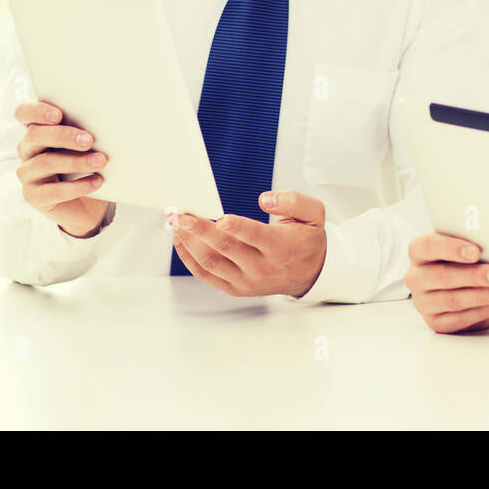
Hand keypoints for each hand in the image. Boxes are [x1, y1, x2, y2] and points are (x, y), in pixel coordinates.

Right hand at [14, 100, 110, 237]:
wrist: (88, 202)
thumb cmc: (86, 164)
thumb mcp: (87, 143)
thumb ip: (87, 129)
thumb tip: (109, 120)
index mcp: (38, 130)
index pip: (24, 113)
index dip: (35, 111)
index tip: (58, 114)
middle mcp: (28, 149)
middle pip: (34, 135)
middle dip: (62, 135)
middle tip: (89, 140)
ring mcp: (28, 174)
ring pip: (44, 163)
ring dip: (75, 161)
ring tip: (100, 161)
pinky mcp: (34, 196)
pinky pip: (52, 191)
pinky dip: (77, 186)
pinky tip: (96, 181)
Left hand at [170, 190, 326, 297]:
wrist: (310, 273)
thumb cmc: (306, 239)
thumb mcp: (313, 214)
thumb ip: (293, 201)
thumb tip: (265, 199)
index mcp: (280, 247)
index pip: (254, 236)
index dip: (236, 226)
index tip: (219, 217)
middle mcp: (261, 267)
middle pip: (225, 248)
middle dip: (198, 229)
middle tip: (180, 215)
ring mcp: (246, 280)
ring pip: (211, 262)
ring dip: (189, 242)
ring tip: (175, 224)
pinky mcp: (235, 288)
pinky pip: (206, 275)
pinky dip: (189, 258)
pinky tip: (180, 241)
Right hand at [403, 233, 488, 332]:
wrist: (459, 284)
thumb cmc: (462, 258)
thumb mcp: (462, 245)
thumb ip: (472, 243)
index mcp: (419, 251)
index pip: (428, 246)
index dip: (452, 248)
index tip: (476, 252)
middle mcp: (416, 277)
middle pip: (442, 276)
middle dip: (475, 276)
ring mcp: (423, 302)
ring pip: (451, 300)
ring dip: (483, 296)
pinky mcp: (435, 322)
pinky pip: (458, 320)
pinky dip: (482, 312)